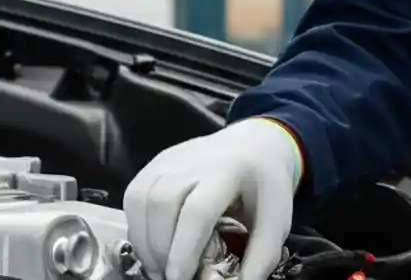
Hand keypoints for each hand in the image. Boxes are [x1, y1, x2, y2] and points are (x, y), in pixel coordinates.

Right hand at [123, 117, 302, 279]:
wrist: (254, 145)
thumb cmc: (264, 186)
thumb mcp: (276, 219)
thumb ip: (261, 256)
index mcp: (229, 170)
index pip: (197, 211)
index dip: (184, 250)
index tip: (180, 279)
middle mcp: (195, 159)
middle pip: (161, 203)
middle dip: (159, 248)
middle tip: (171, 277)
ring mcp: (171, 158)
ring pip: (140, 198)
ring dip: (143, 240)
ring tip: (159, 267)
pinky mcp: (156, 163)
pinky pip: (134, 196)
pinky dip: (137, 226)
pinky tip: (153, 245)